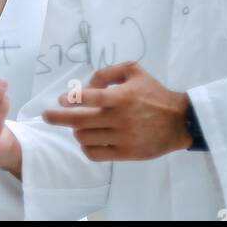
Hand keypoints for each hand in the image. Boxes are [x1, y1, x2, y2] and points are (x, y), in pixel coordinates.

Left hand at [43, 61, 191, 160]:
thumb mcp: (135, 72)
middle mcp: (121, 118)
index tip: (61, 100)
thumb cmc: (154, 94)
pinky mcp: (126, 153)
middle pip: (80, 121)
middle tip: (46, 116)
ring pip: (85, 137)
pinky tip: (88, 140)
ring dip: (77, 131)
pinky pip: (95, 154)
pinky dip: (86, 147)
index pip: (90, 98)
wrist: (180, 121)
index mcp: (122, 97)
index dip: (72, 98)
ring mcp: (123, 137)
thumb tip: (86, 85)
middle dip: (58, 118)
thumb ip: (108, 72)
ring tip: (79, 126)